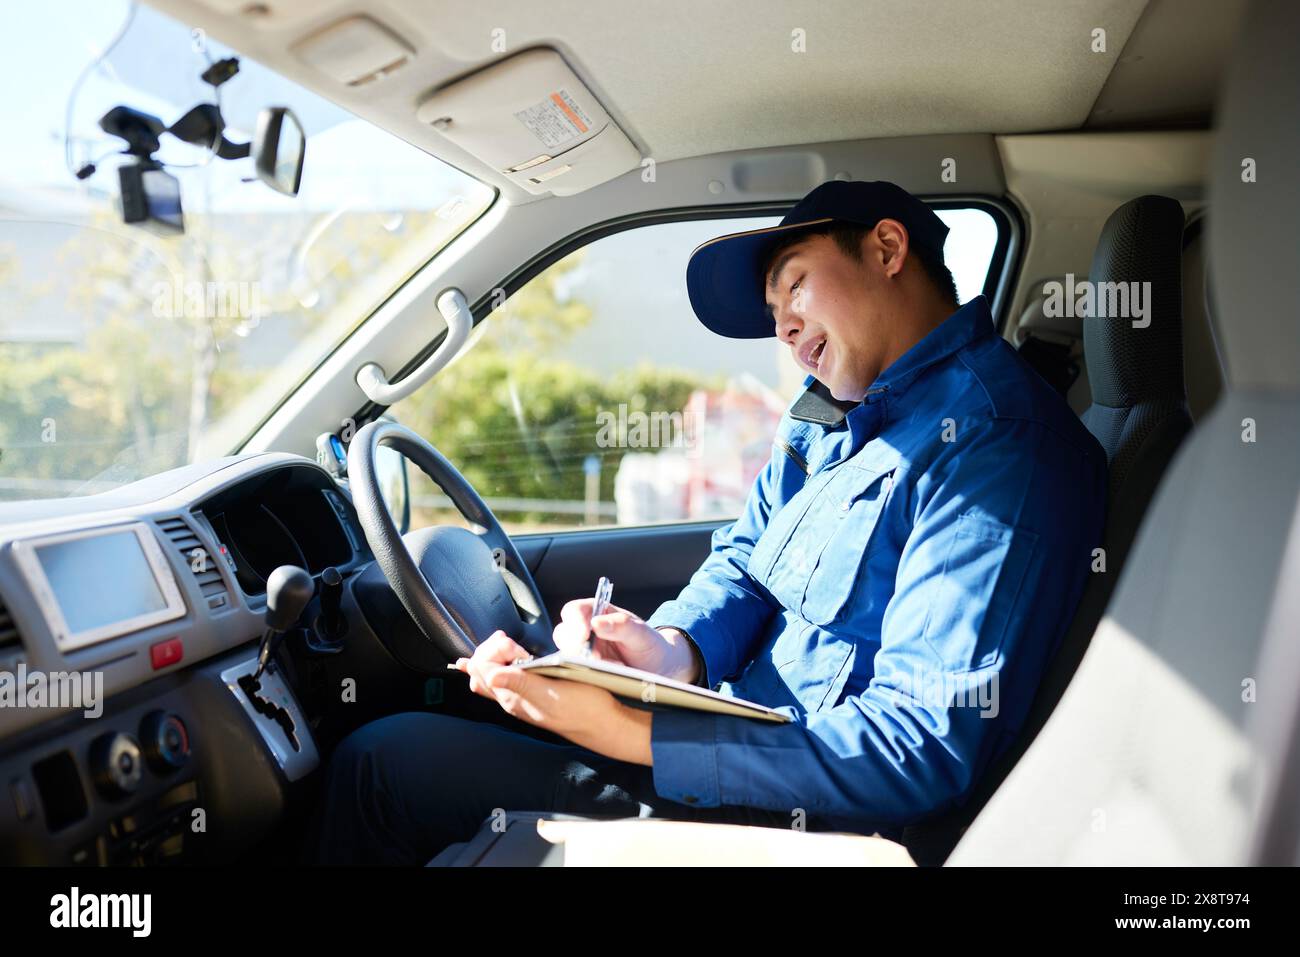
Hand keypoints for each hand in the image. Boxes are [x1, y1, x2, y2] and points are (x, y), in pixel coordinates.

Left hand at [451, 630, 652, 763]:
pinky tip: (509, 658)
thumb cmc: (583, 707)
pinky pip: (506, 681)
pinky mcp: (533, 697)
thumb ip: (519, 682)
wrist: (603, 722)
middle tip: (510, 640)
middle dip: (490, 650)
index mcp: (512, 697)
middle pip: (481, 672)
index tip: (513, 643)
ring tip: (509, 645)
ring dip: (495, 656)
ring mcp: (521, 699)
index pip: (483, 669)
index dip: (493, 650)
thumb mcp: (551, 692)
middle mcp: (511, 700)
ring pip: (490, 676)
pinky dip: (502, 665)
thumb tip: (491, 675)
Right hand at [554, 599, 699, 682]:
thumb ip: (622, 625)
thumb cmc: (650, 644)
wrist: (662, 669)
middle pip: (564, 635)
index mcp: (597, 614)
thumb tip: (596, 623)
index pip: (574, 611)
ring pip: (568, 658)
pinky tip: (610, 679)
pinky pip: (578, 676)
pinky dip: (591, 678)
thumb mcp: (642, 633)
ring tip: (613, 668)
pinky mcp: (587, 674)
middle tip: (594, 658)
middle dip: (575, 647)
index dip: (574, 621)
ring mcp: (585, 655)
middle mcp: (586, 633)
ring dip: (586, 665)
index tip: (584, 635)